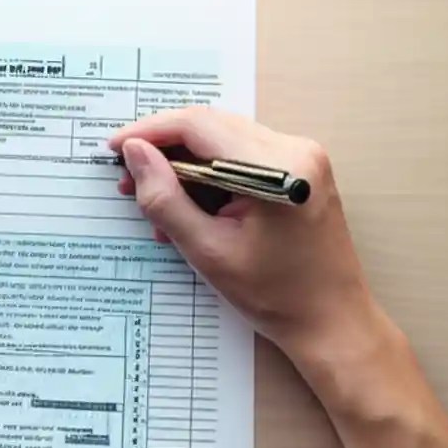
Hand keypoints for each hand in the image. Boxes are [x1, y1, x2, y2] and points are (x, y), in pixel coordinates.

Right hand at [112, 108, 447, 447]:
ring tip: (152, 202)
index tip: (114, 148)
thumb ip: (165, 198)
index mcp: (277, 167)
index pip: (199, 126)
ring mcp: (301, 158)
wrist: (333, 322)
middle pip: (211, 127)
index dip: (150, 132)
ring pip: (222, 141)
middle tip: (126, 178)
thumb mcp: (208, 250)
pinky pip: (240, 157)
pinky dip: (208, 177)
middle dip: (164, 149)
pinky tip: (187, 208)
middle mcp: (294, 149)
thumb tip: (134, 154)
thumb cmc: (276, 296)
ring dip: (184, 165)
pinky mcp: (299, 170)